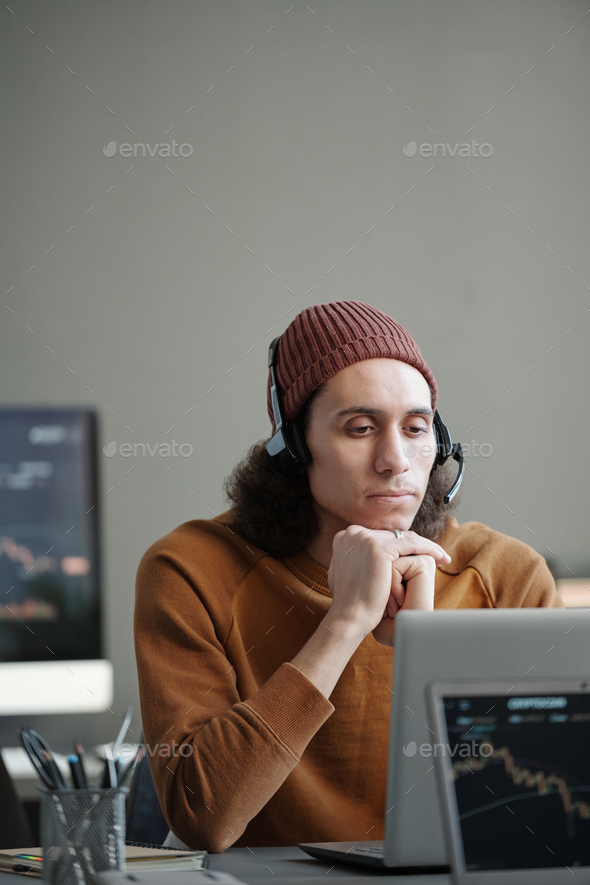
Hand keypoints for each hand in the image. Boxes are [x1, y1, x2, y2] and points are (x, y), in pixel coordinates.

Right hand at [325, 526, 450, 644]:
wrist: (348, 618)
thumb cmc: (351, 604)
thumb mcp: (350, 575)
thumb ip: (357, 561)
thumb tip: (365, 559)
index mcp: (345, 537)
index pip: (382, 537)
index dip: (401, 547)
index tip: (417, 556)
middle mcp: (353, 534)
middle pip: (393, 536)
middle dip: (415, 546)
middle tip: (436, 557)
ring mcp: (364, 539)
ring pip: (405, 538)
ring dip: (426, 547)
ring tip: (442, 558)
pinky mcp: (378, 548)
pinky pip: (411, 544)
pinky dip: (428, 549)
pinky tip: (441, 558)